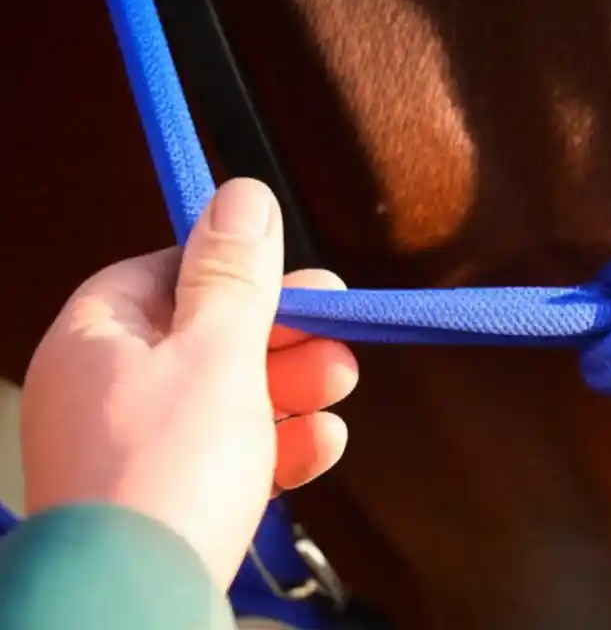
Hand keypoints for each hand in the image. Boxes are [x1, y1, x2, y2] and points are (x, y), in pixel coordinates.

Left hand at [20, 178, 357, 587]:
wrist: (136, 608)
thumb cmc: (164, 474)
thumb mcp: (215, 354)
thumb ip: (235, 277)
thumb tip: (241, 195)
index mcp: (97, 340)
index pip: (165, 273)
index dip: (236, 269)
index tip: (294, 275)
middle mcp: (107, 392)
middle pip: (207, 336)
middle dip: (283, 334)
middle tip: (338, 331)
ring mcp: (136, 451)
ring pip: (227, 397)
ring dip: (293, 387)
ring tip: (341, 384)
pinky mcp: (171, 501)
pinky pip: (231, 455)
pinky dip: (281, 445)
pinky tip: (321, 443)